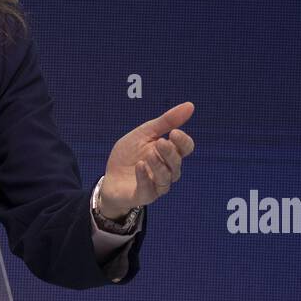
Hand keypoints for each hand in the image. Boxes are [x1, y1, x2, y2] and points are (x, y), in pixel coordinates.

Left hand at [100, 101, 195, 217]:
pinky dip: (145, 177)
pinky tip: (139, 166)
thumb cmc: (129, 155)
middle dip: (170, 153)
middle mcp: (167, 170)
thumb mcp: (144, 133)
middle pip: (177, 163)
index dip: (183, 141)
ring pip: (166, 178)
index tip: (174, 132)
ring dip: (159, 165)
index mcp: (169, 153)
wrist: (110, 177)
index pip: (185, 149)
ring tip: (149, 155)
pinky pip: (149, 189)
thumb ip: (166, 121)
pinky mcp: (143, 195)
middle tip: (160, 142)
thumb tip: (190, 105)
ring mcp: (156, 185)